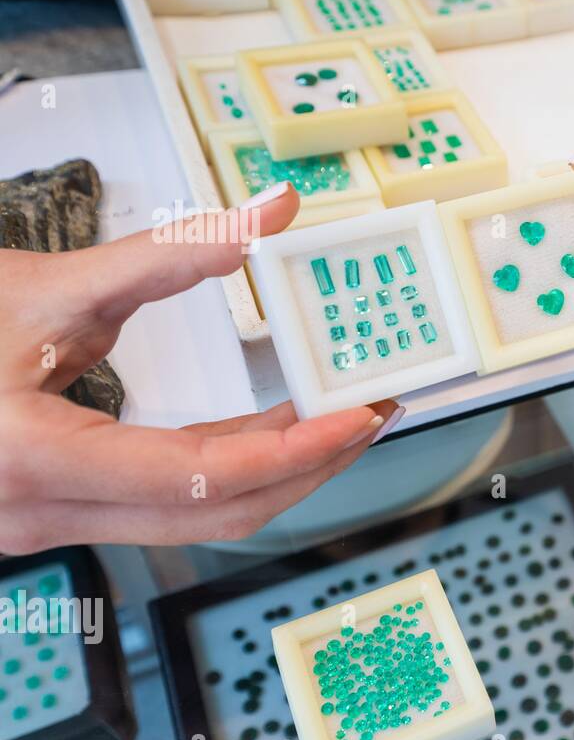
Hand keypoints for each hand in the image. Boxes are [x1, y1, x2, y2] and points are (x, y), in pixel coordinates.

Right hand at [0, 182, 398, 553]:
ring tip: (336, 414)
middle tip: (373, 411)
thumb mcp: (46, 284)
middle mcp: (42, 515)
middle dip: (308, 465)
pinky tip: (270, 428)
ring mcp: (50, 525)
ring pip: (196, 517)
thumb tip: (268, 213)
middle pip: (215, 514)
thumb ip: (169, 253)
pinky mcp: (62, 513)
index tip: (360, 414)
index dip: (294, 450)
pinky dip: (228, 468)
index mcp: (31, 460)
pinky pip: (168, 504)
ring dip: (275, 469)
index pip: (199, 478)